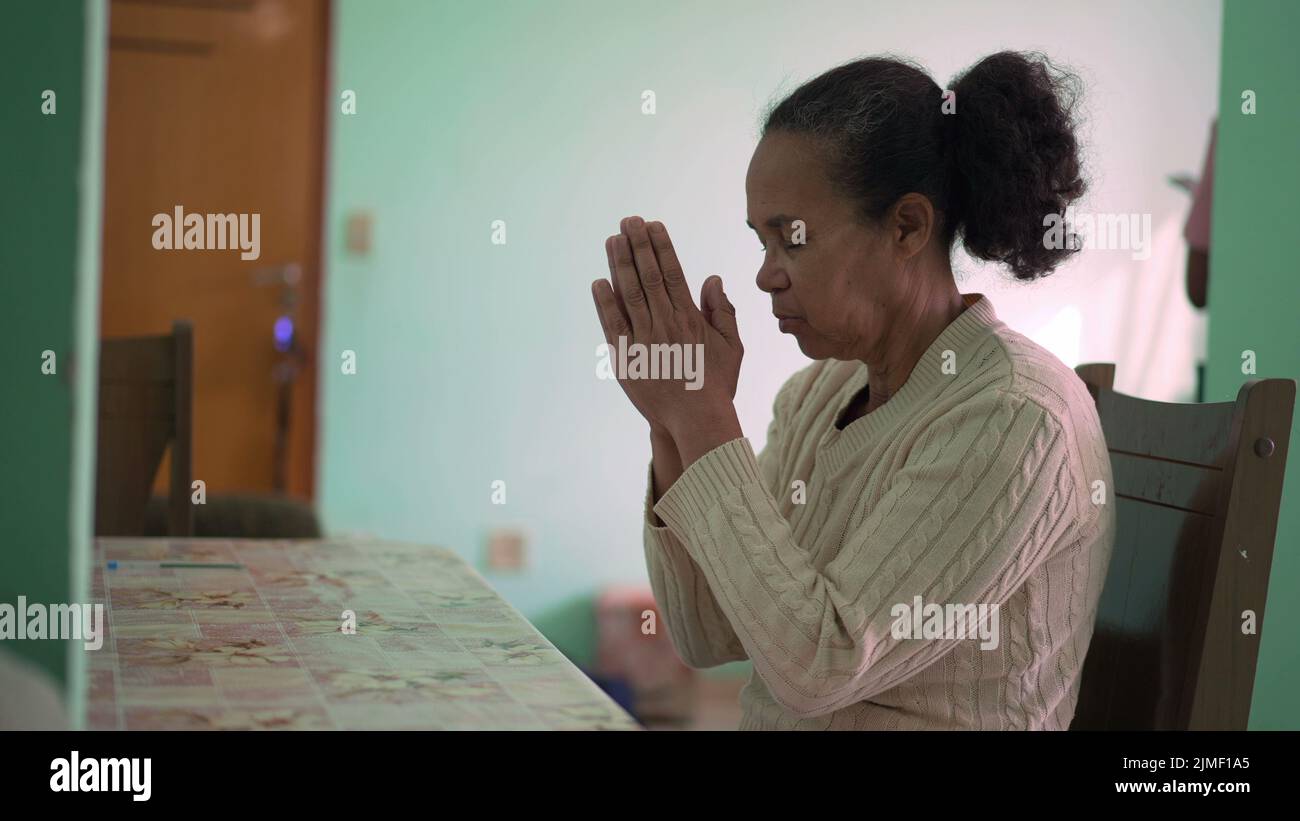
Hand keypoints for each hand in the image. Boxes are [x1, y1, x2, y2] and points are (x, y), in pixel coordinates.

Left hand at [591, 216, 743, 439]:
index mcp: (690, 318)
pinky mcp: (626, 358)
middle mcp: (665, 323)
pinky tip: (599, 282)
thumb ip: (723, 311)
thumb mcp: (732, 347)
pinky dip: (605, 303)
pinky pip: (612, 325)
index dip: (662, 246)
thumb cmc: (716, 384)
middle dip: (638, 245)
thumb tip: (713, 279)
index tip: (654, 225)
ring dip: (620, 264)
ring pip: (629, 294)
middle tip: (629, 220)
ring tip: (613, 239)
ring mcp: (644, 340)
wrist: (696, 420)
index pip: (673, 272)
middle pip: (649, 275)